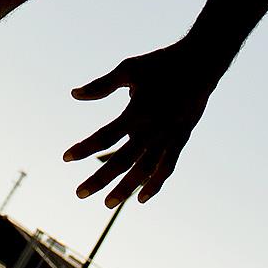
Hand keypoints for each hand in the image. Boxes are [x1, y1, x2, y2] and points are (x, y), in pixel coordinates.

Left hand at [65, 39, 227, 205]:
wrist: (201, 63)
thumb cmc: (161, 63)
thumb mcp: (128, 69)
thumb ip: (101, 85)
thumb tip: (74, 94)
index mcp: (137, 111)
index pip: (105, 136)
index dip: (84, 148)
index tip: (66, 158)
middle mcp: (152, 129)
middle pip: (122, 161)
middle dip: (99, 179)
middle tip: (79, 193)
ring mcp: (168, 137)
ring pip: (144, 170)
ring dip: (125, 189)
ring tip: (107, 204)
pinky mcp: (181, 140)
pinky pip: (166, 167)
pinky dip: (154, 184)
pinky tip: (140, 198)